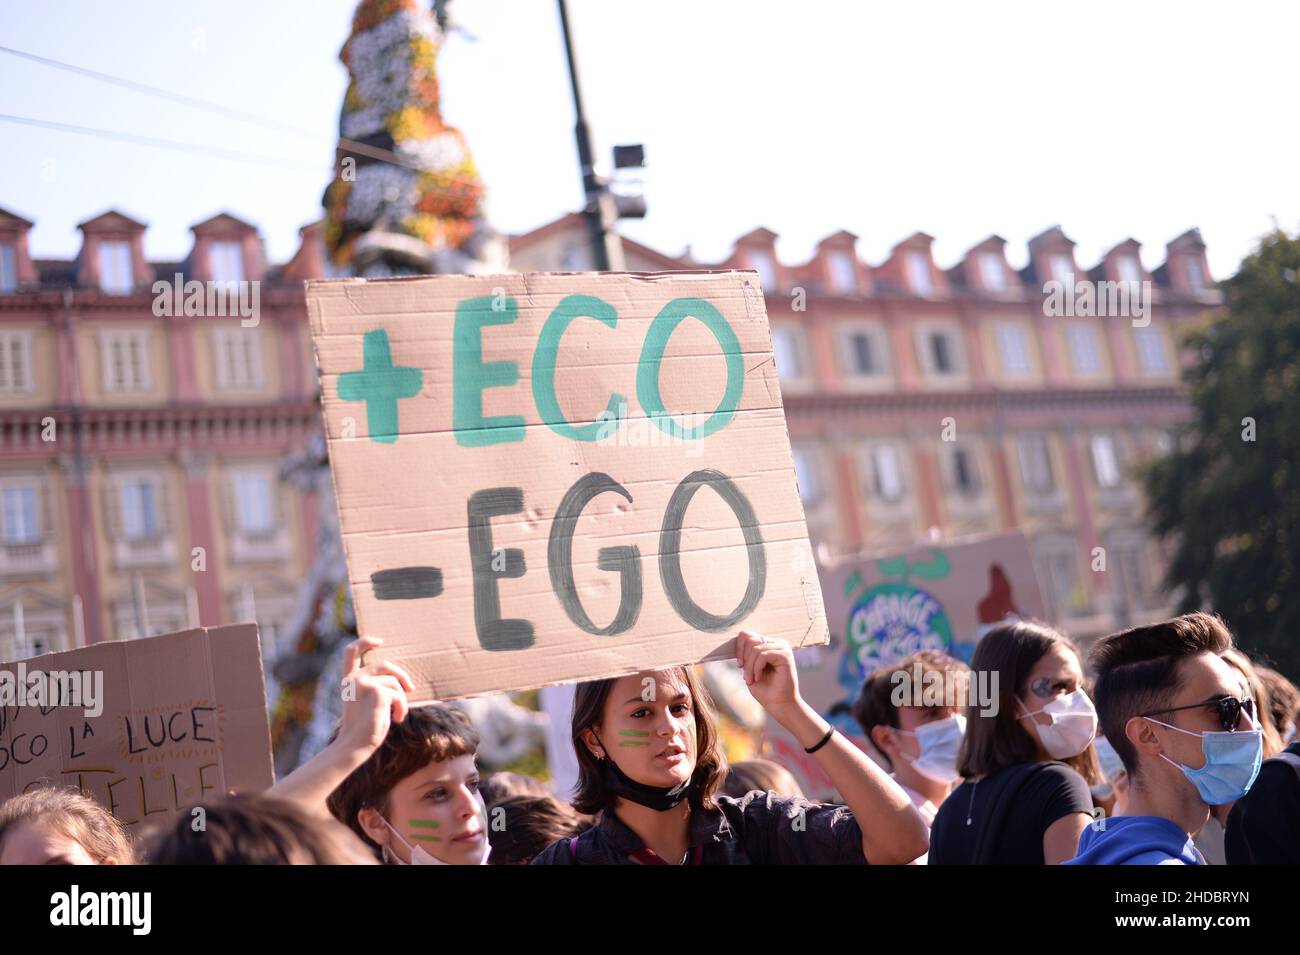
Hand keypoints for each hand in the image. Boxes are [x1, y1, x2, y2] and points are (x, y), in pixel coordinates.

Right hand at [336, 636, 413, 755]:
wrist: (355, 744)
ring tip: (398, 714)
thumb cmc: (362, 728)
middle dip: (401, 675)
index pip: (351, 652)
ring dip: (401, 699)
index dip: (365, 642)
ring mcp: (365, 683)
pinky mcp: (378, 692)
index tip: (379, 641)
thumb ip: (373, 687)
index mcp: (348, 681)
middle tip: (411, 689)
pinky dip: (402, 707)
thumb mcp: (364, 703)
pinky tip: (397, 719)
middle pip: (385, 664)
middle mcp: (354, 679)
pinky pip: (399, 694)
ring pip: (394, 683)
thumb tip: (400, 680)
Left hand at [735, 631, 799, 714]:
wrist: (779, 704)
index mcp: (768, 644)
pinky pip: (763, 655)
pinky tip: (759, 678)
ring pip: (755, 648)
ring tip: (752, 680)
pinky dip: (757, 668)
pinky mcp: (785, 655)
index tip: (739, 665)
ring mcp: (782, 647)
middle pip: (750, 640)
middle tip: (746, 677)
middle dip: (745, 660)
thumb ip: (745, 654)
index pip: (747, 635)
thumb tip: (736, 639)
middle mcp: (776, 643)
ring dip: (750, 667)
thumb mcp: (750, 669)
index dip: (739, 649)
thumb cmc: (765, 689)